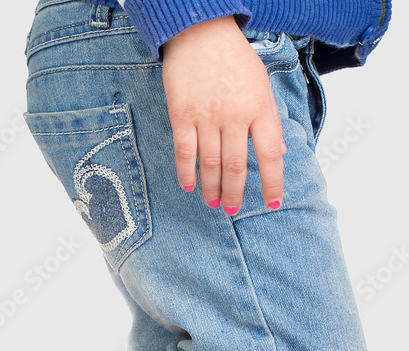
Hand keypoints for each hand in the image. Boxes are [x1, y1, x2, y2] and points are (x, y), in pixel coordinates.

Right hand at [162, 15, 285, 214]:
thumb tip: (279, 152)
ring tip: (214, 202)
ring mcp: (206, 116)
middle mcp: (234, 115)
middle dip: (235, 193)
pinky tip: (189, 186)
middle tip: (232, 209)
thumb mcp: (261, 83)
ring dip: (212, 188)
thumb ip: (270, 118)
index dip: (272, 183)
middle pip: (236, 166)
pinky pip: (185, 152)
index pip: (270, 154)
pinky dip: (186, 172)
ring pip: (210, 164)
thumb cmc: (234, 59)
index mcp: (259, 107)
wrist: (200, 31)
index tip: (272, 204)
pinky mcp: (182, 114)